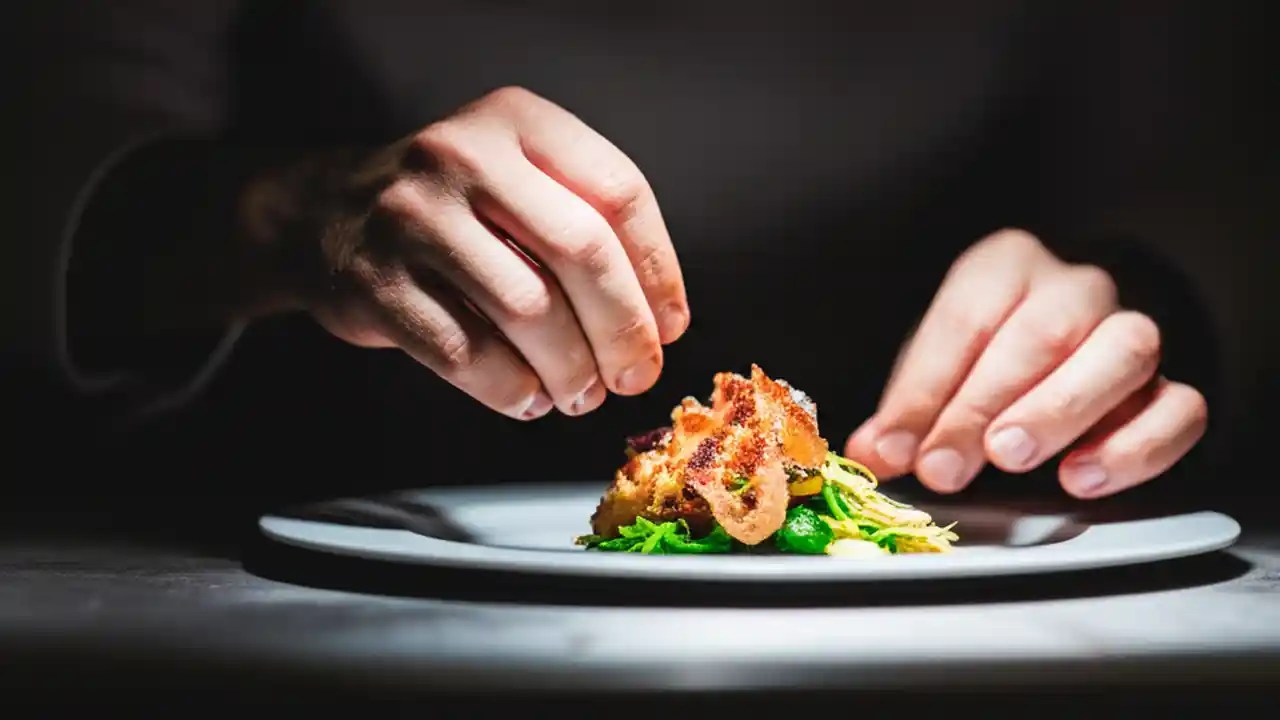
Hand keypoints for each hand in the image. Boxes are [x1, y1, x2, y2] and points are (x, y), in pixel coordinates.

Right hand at [245, 87, 688, 419]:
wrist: (321, 214)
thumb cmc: (451, 208)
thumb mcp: (516, 177)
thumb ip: (583, 222)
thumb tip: (657, 320)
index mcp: (517, 121)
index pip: (618, 193)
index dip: (658, 271)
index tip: (670, 326)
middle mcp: (464, 156)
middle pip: (580, 252)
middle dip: (622, 329)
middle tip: (636, 375)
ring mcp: (412, 219)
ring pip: (527, 310)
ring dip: (570, 370)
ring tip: (581, 394)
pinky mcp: (375, 283)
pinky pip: (466, 353)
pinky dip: (511, 389)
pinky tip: (529, 399)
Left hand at [844, 229, 1207, 498]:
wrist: (1055, 355)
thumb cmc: (982, 358)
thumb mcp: (933, 373)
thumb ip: (905, 412)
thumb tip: (872, 452)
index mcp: (1006, 266)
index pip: (966, 318)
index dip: (925, 388)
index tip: (895, 445)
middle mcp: (1075, 289)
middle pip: (1042, 333)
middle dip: (983, 406)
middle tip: (944, 464)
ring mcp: (1130, 333)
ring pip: (1122, 355)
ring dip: (1059, 410)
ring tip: (1010, 456)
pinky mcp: (1172, 388)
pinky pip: (1179, 409)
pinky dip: (1133, 448)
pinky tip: (1081, 477)